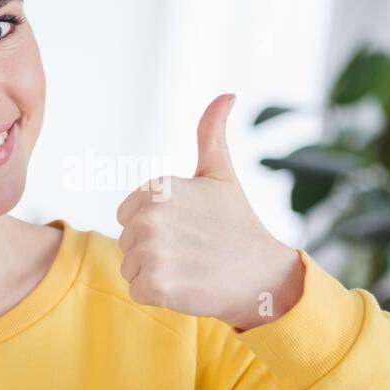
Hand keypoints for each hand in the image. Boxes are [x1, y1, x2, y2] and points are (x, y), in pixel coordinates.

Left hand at [116, 93, 304, 330]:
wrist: (262, 276)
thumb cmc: (238, 224)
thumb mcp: (221, 174)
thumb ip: (211, 133)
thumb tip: (227, 94)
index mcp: (158, 187)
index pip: (128, 214)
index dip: (156, 225)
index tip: (187, 228)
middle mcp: (150, 216)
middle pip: (127, 241)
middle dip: (153, 250)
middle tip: (191, 250)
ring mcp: (152, 251)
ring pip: (130, 267)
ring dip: (155, 273)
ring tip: (189, 267)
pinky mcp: (155, 285)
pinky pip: (136, 290)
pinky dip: (158, 295)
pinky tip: (186, 285)